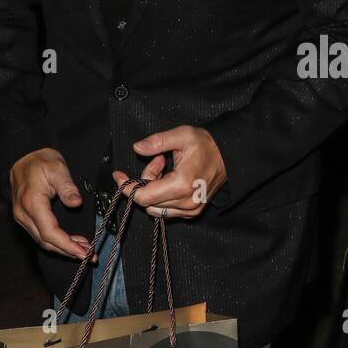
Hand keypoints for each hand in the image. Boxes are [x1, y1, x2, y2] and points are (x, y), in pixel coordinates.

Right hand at [9, 148, 96, 260]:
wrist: (23, 157)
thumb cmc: (40, 161)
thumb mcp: (57, 168)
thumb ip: (67, 186)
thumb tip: (76, 203)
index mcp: (32, 203)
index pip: (49, 232)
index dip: (67, 245)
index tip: (84, 252)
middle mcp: (24, 214)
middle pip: (46, 241)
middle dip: (69, 251)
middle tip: (90, 257)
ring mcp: (23, 217)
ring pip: (43, 241)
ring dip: (64, 249)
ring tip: (85, 251)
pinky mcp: (26, 218)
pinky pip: (41, 235)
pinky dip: (57, 242)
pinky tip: (72, 243)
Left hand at [112, 126, 227, 219]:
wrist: (228, 157)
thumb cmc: (207, 145)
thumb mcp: (183, 135)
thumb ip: (158, 141)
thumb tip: (137, 147)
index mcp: (182, 184)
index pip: (143, 196)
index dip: (127, 187)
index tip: (119, 175)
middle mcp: (187, 201)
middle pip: (147, 201)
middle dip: (145, 181)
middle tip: (156, 161)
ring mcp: (190, 209)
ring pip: (155, 207)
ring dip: (153, 190)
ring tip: (165, 170)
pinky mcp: (192, 212)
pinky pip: (166, 210)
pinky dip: (162, 196)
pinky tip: (171, 180)